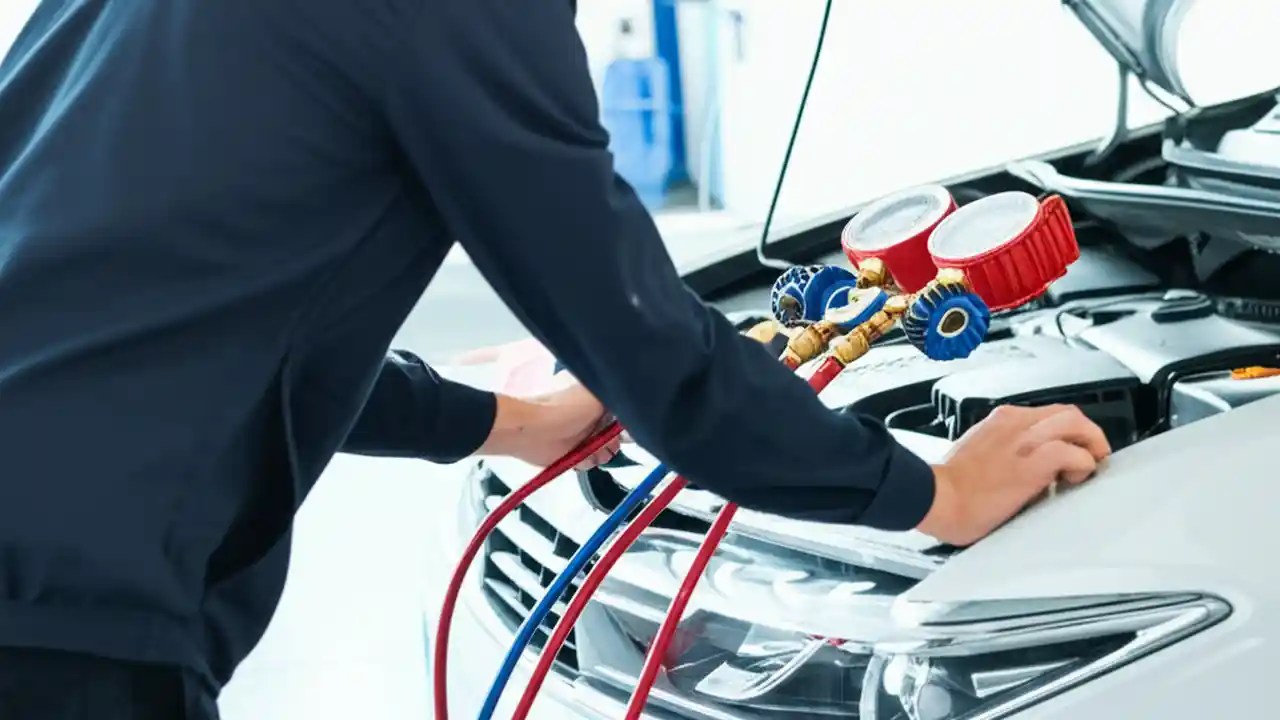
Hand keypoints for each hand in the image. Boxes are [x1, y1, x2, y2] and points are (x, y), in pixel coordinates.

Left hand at [477, 382, 621, 469]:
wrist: (534, 431)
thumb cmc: (565, 409)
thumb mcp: (599, 397)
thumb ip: (619, 400)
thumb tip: (635, 404)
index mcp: (599, 401)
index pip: (624, 414)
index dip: (629, 423)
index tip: (627, 429)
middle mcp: (593, 419)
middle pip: (617, 435)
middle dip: (614, 441)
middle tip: (604, 439)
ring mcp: (583, 437)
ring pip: (606, 452)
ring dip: (601, 453)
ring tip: (589, 449)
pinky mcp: (573, 455)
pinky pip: (590, 463)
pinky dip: (587, 462)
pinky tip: (579, 456)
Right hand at [916, 404, 1111, 545]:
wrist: (937, 498)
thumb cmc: (949, 487)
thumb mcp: (977, 454)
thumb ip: (1002, 452)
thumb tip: (1023, 468)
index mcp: (1000, 421)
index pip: (1046, 415)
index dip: (1066, 432)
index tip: (1070, 449)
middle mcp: (1015, 423)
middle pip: (1068, 413)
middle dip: (1087, 433)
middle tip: (1091, 456)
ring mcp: (1025, 440)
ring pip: (1076, 423)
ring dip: (1091, 444)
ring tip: (1089, 466)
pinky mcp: (1034, 462)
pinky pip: (1074, 453)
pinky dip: (1083, 464)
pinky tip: (1075, 478)